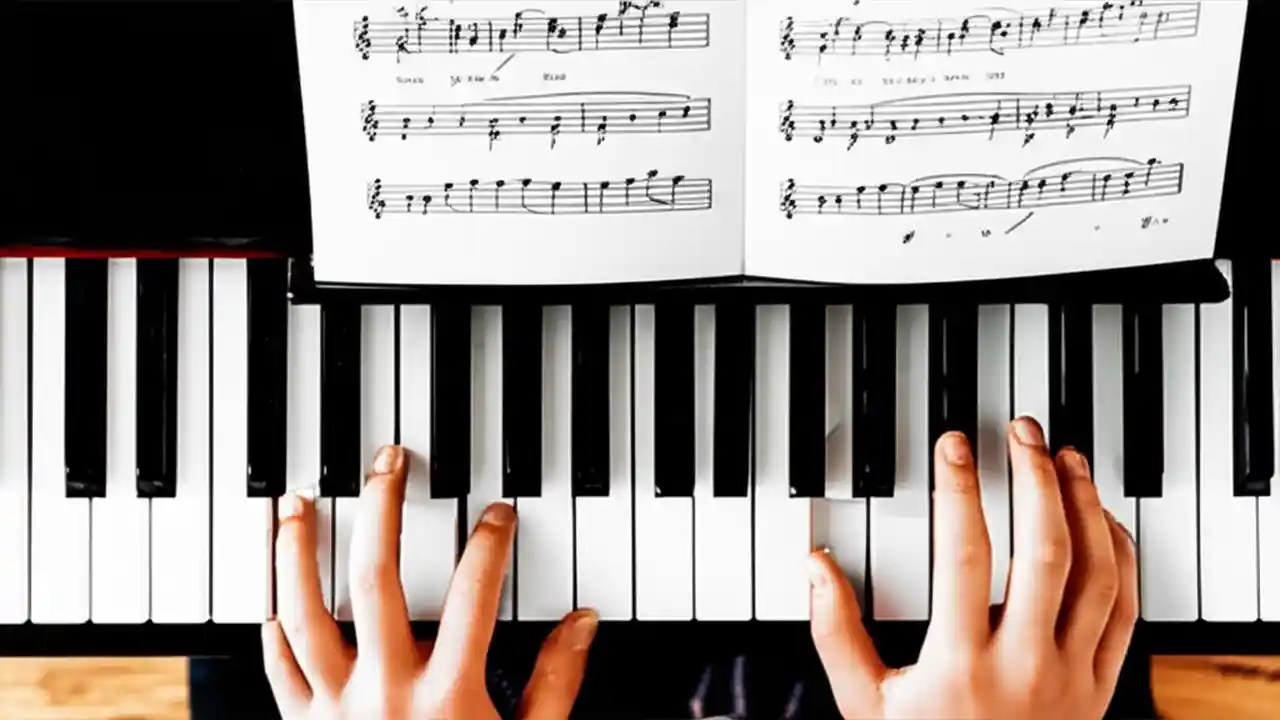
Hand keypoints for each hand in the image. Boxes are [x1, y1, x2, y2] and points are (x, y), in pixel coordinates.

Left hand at [261, 445, 597, 719]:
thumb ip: (557, 684)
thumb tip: (582, 621)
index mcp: (448, 697)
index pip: (473, 596)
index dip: (489, 543)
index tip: (497, 510)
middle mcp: (385, 693)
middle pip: (374, 580)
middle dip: (381, 509)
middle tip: (386, 461)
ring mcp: (335, 709)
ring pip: (304, 613)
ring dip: (298, 551)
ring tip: (298, 501)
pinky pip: (276, 668)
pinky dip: (271, 623)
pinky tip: (271, 587)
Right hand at [808, 417, 1137, 719]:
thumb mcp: (864, 704)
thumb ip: (835, 632)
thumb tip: (815, 566)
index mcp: (960, 665)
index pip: (967, 556)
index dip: (961, 491)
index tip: (955, 446)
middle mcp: (1024, 666)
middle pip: (1046, 552)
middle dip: (1035, 478)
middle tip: (1021, 432)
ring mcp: (1071, 677)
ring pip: (1098, 574)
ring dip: (1086, 505)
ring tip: (1065, 459)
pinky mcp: (1100, 688)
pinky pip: (1127, 612)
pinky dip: (1122, 557)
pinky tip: (1103, 521)